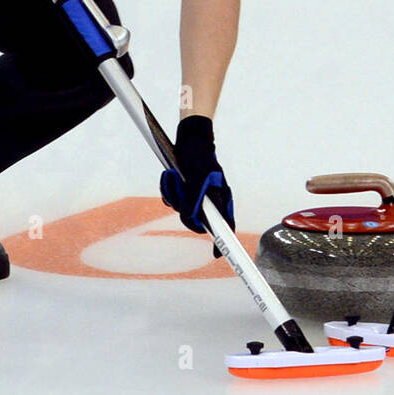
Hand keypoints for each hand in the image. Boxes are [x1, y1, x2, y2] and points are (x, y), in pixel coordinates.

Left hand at [159, 116, 234, 245]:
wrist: (189, 139)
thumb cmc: (198, 157)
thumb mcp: (197, 179)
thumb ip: (194, 201)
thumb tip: (192, 219)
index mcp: (221, 199)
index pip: (225, 225)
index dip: (221, 242)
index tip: (217, 254)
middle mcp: (210, 200)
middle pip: (194, 218)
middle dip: (182, 205)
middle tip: (179, 187)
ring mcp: (197, 196)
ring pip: (181, 208)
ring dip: (173, 193)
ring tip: (173, 175)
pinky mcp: (185, 191)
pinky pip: (173, 199)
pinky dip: (168, 190)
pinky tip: (170, 176)